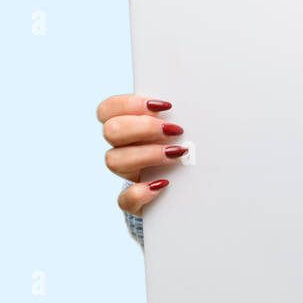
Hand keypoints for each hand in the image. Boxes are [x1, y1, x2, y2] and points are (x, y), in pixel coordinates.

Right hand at [99, 94, 186, 214]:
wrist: (191, 187)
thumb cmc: (187, 146)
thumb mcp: (182, 126)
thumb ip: (177, 114)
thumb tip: (194, 101)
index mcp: (128, 125)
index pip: (108, 109)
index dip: (129, 104)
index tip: (164, 106)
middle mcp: (122, 148)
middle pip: (111, 131)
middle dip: (144, 127)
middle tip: (175, 130)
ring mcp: (126, 174)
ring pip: (114, 161)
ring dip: (147, 154)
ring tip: (178, 153)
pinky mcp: (133, 201)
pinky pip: (125, 198)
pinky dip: (141, 192)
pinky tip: (162, 184)